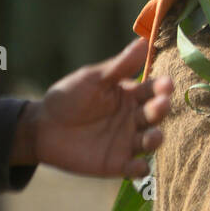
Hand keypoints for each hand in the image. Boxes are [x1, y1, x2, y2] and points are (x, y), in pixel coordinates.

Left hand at [11, 39, 173, 178]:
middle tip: (161, 104)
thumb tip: (143, 41)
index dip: (162, 87)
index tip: (166, 84)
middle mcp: (134, 118)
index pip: (153, 90)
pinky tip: (139, 166)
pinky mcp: (117, 163)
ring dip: (155, 139)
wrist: (43, 128)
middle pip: (155, 114)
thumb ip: (119, 66)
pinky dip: (140, 169)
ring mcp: (128, 141)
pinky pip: (135, 168)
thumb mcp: (93, 79)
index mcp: (131, 95)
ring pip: (150, 141)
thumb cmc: (69, 97)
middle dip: (160, 109)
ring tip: (155, 135)